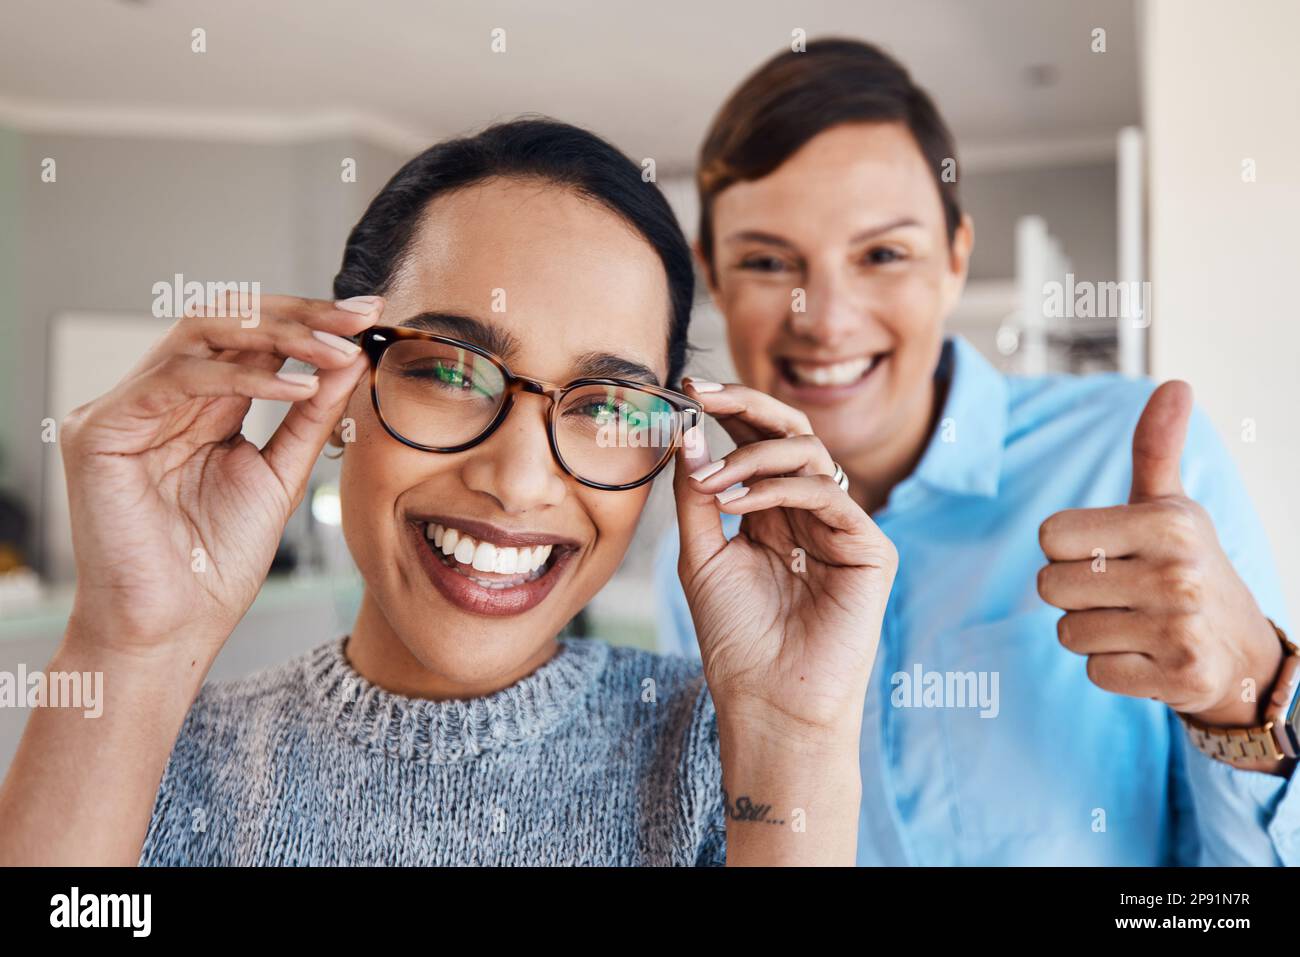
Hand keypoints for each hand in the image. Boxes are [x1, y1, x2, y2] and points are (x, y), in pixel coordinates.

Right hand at [60, 293, 380, 665]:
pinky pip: (179, 378)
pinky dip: (245, 377)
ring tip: (336, 349)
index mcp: (197, 406)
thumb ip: (310, 415)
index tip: (368, 315)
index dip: (309, 322)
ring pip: (202, 334)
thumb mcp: (281, 473)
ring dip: (278, 335)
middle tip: (358, 315)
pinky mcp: (100, 428)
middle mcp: (158, 397)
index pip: (252, 339)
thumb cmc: (217, 562)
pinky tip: (300, 387)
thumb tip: (352, 357)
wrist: (174, 626)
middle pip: (227, 322)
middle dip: (299, 315)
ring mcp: (125, 408)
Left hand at [673, 380, 897, 749]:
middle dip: (748, 405)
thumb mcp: (699, 555)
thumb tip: (690, 432)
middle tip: (706, 393)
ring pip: (810, 455)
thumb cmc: (734, 638)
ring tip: (712, 486)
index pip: (758, 443)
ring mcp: (843, 528)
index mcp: (774, 512)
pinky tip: (736, 504)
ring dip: (752, 457)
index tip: (687, 389)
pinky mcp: (869, 548)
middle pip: (792, 433)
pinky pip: (827, 493)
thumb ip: (696, 495)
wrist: (766, 700)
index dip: (729, 411)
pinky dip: (777, 488)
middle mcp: (811, 513)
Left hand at [1037, 381, 1282, 734]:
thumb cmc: (1187, 566)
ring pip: (1069, 634)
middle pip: (1051, 587)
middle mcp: (1177, 573)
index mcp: (1167, 523)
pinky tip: (1147, 656)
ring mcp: (1181, 628)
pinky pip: (1095, 672)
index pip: (1050, 535)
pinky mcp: (1180, 678)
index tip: (1104, 552)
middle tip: (1119, 594)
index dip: (1065, 548)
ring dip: (1092, 634)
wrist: (1243, 651)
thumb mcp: (1172, 507)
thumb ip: (1156, 448)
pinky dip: (1113, 668)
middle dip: (1074, 595)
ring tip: (1135, 624)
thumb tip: (1175, 384)